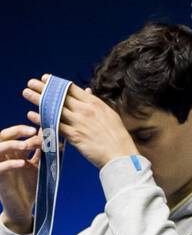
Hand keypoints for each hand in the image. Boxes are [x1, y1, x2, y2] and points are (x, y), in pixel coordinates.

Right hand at [0, 124, 40, 233]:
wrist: (23, 208)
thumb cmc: (29, 187)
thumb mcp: (38, 168)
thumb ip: (42, 154)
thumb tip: (53, 137)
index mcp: (14, 152)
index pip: (17, 134)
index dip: (29, 130)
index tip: (46, 131)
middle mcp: (5, 155)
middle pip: (5, 135)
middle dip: (18, 131)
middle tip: (33, 131)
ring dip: (13, 144)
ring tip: (26, 145)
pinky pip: (0, 167)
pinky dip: (10, 164)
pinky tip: (22, 163)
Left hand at [23, 75, 137, 169]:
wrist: (121, 156)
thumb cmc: (118, 138)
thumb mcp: (110, 116)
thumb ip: (95, 104)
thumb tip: (87, 92)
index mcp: (95, 104)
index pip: (71, 89)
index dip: (56, 82)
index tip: (46, 78)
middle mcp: (85, 110)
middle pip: (60, 96)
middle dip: (43, 88)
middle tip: (31, 83)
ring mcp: (79, 123)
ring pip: (54, 108)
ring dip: (38, 100)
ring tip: (26, 93)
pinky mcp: (75, 136)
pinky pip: (55, 125)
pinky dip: (42, 119)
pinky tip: (32, 115)